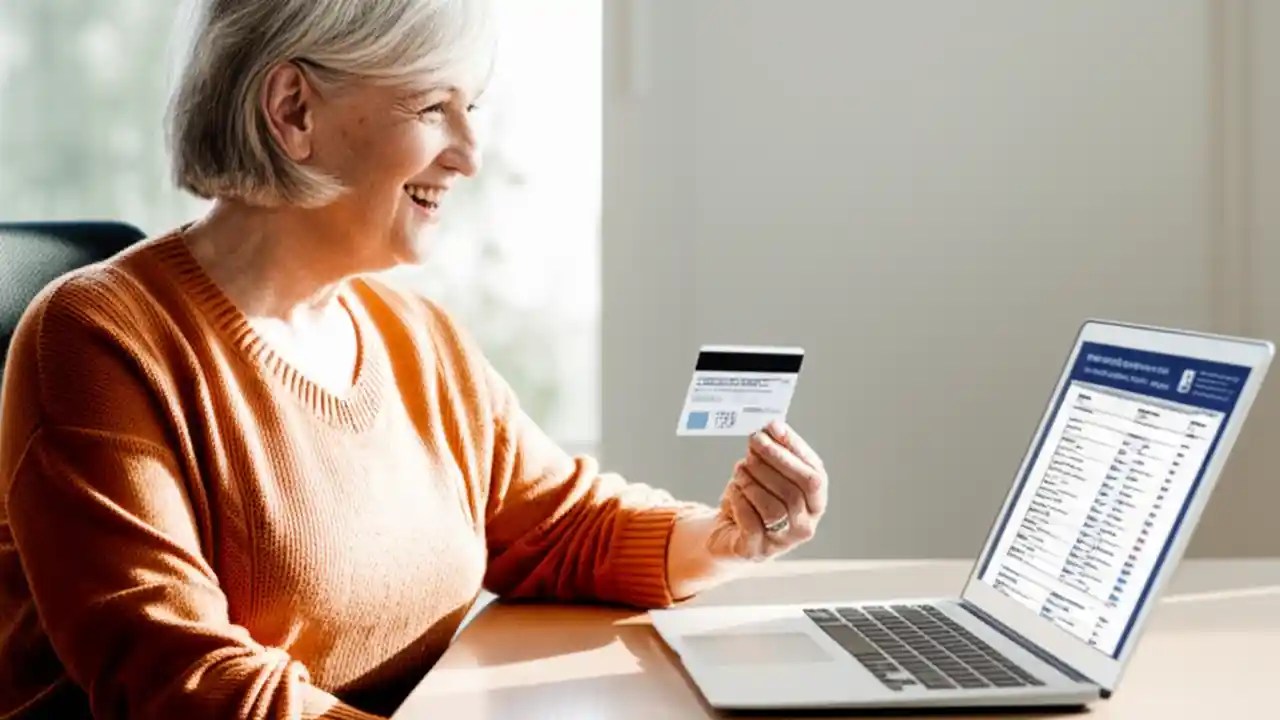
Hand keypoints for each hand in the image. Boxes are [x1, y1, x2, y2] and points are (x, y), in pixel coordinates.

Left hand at [708, 420, 827, 561]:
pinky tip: (733, 489)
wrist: (726, 533)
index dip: (795, 450)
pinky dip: (741, 501)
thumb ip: (774, 452)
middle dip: (773, 461)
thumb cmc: (751, 499)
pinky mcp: (756, 551)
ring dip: (754, 482)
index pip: (815, 477)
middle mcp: (804, 526)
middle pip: (795, 491)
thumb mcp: (765, 473)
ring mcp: (782, 542)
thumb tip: (773, 426)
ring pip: (774, 509)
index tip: (774, 428)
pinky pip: (752, 524)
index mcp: (814, 504)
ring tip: (740, 469)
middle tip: (754, 442)